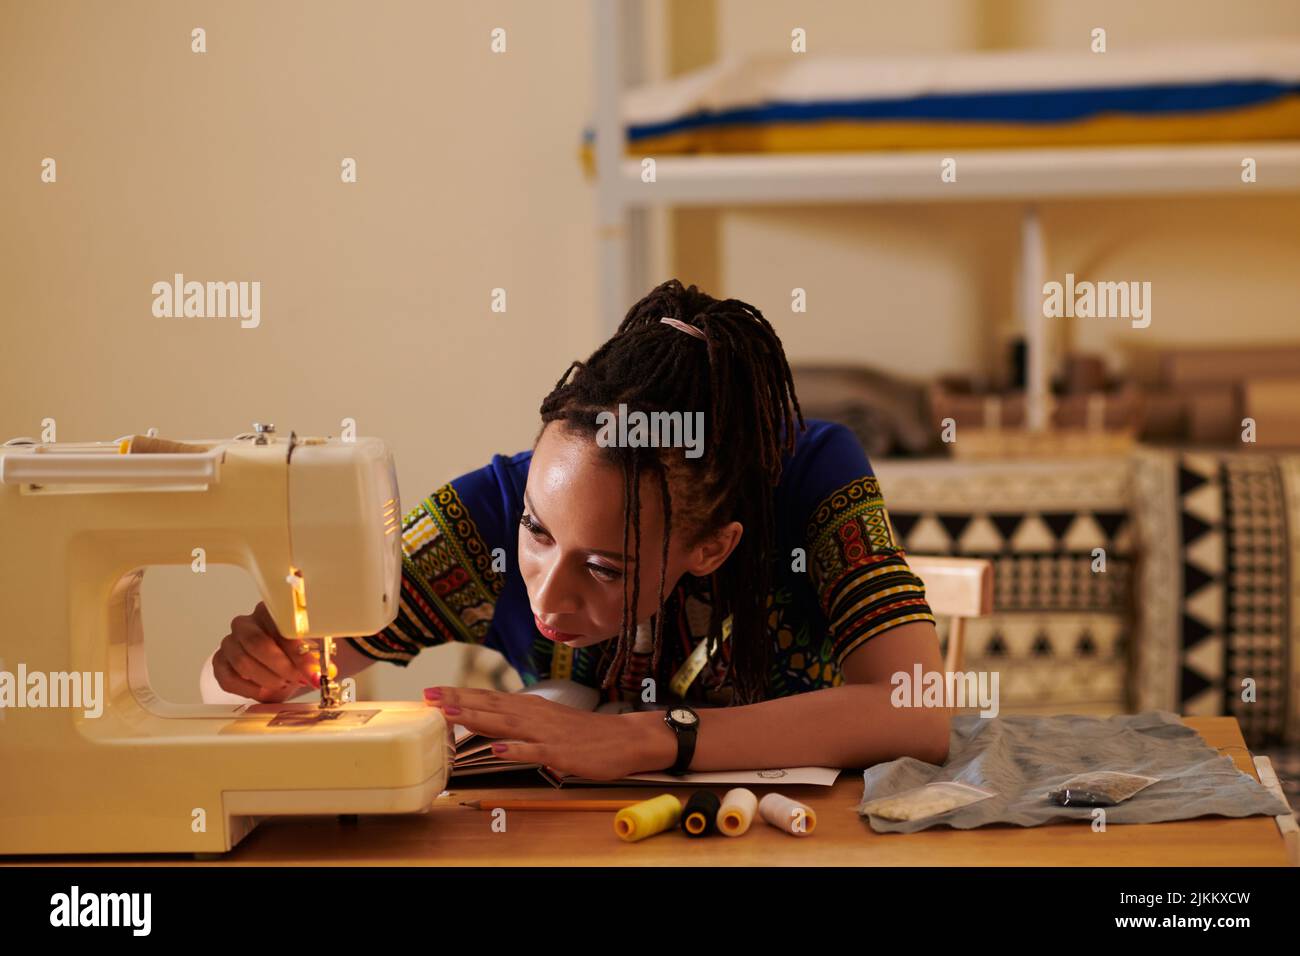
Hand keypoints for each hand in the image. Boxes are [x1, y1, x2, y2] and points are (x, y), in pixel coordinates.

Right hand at [213, 601, 334, 701]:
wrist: (279, 666)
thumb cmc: (292, 654)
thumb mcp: (309, 651)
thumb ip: (316, 659)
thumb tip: (325, 672)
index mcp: (268, 611)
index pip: (279, 626)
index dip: (297, 651)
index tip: (312, 669)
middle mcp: (245, 624)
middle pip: (257, 643)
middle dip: (281, 667)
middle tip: (298, 679)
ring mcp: (229, 642)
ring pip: (243, 662)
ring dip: (268, 679)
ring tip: (284, 683)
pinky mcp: (220, 662)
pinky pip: (228, 678)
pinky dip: (250, 689)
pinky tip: (265, 691)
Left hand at [423, 686, 671, 780]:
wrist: (624, 738)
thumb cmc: (584, 733)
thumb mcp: (547, 721)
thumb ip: (519, 720)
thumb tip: (491, 722)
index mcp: (529, 708)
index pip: (487, 697)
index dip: (458, 694)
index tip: (430, 692)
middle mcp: (533, 715)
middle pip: (489, 705)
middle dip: (457, 700)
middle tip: (427, 696)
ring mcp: (546, 733)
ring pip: (505, 724)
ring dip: (476, 718)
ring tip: (450, 713)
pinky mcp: (560, 752)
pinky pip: (534, 751)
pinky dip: (515, 749)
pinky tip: (497, 749)